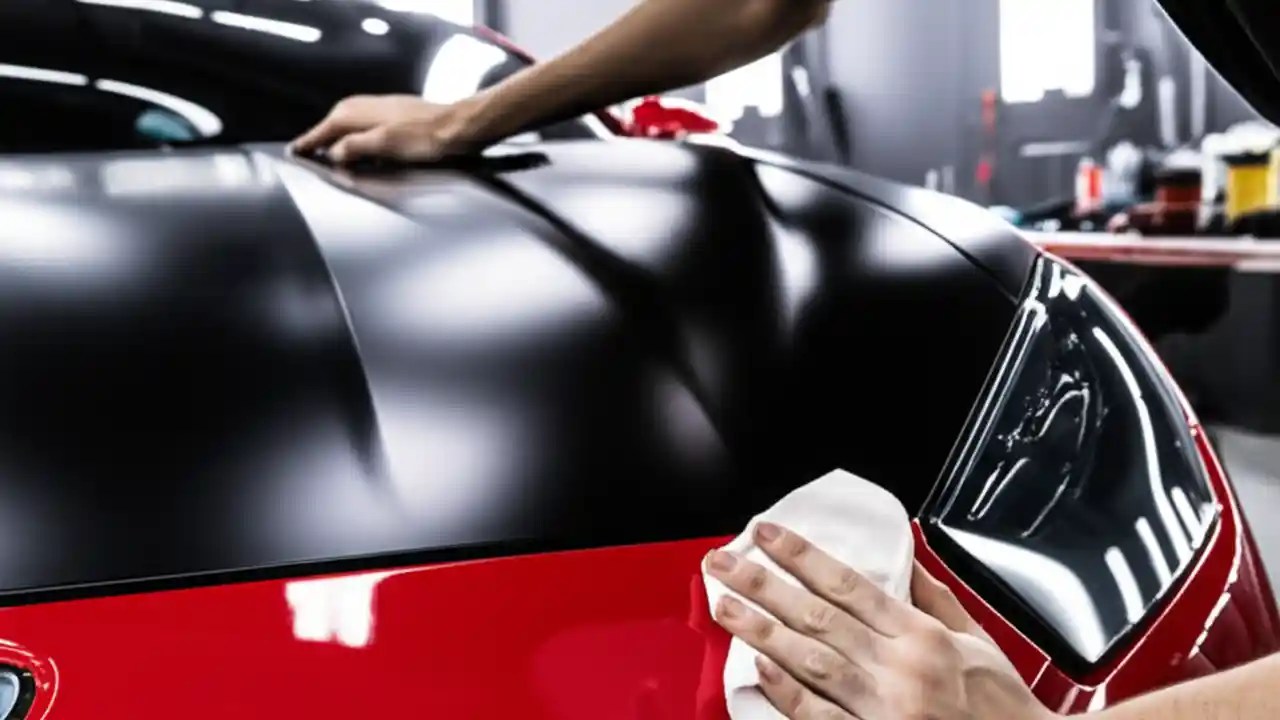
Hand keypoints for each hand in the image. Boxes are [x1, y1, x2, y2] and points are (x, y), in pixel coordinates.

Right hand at [290, 95, 483, 163]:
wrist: (457, 126)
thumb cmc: (423, 136)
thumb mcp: (383, 144)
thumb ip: (354, 148)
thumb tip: (333, 154)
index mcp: (354, 113)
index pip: (321, 131)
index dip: (307, 144)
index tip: (293, 154)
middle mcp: (361, 107)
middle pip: (332, 129)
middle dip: (320, 144)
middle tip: (307, 158)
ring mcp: (378, 111)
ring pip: (348, 129)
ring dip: (338, 144)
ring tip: (328, 158)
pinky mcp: (392, 118)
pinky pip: (363, 131)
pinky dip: (356, 142)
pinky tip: (360, 153)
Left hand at [706, 523, 1057, 719]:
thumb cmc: (1002, 706)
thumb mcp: (976, 641)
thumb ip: (934, 597)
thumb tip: (903, 554)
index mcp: (923, 636)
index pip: (848, 584)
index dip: (802, 557)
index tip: (766, 534)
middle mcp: (900, 669)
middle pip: (818, 616)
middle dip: (764, 586)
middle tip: (722, 563)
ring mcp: (885, 710)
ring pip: (811, 662)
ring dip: (762, 631)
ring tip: (725, 607)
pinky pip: (822, 717)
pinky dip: (789, 694)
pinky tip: (758, 670)